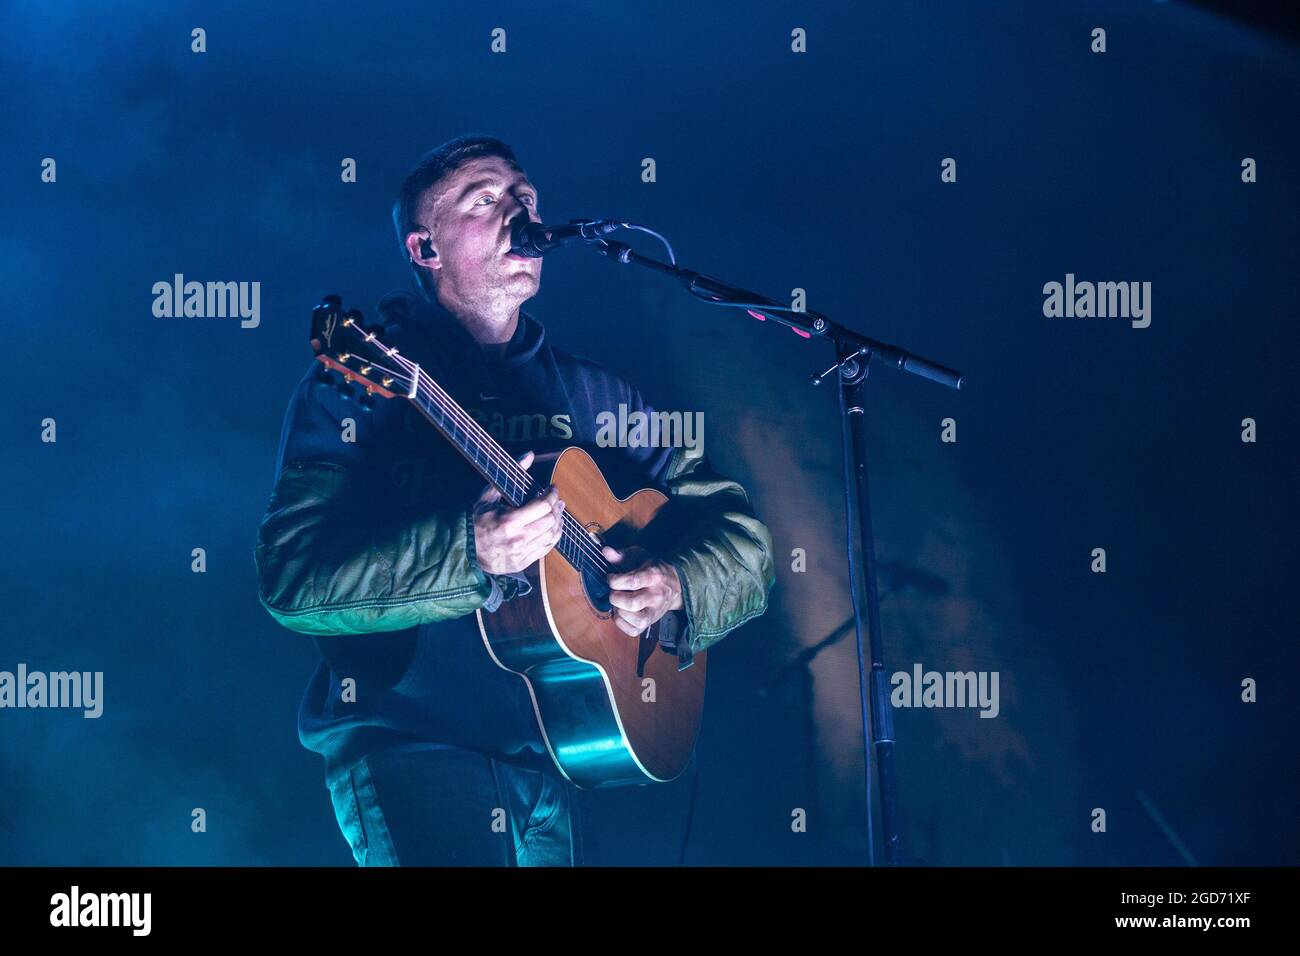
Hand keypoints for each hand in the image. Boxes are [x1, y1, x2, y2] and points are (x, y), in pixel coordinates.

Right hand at [473, 451, 565, 574]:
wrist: (463, 548)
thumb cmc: (476, 519)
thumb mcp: (489, 494)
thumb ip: (512, 474)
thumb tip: (530, 454)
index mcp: (510, 521)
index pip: (543, 506)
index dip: (552, 495)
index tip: (552, 489)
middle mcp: (518, 539)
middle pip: (551, 521)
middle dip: (557, 508)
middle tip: (557, 501)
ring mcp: (521, 553)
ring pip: (551, 537)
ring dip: (558, 523)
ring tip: (557, 513)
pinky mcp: (522, 563)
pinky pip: (545, 549)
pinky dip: (552, 537)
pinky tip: (551, 529)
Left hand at [602, 544, 683, 636]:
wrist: (675, 584)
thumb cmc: (652, 569)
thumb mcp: (640, 556)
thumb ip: (622, 555)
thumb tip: (605, 552)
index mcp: (653, 576)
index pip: (632, 581)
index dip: (615, 581)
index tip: (611, 578)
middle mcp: (656, 595)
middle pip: (633, 603)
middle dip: (616, 598)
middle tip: (614, 592)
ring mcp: (655, 611)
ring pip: (637, 620)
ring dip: (620, 613)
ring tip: (617, 604)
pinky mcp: (651, 622)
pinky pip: (634, 631)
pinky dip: (622, 624)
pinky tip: (620, 613)